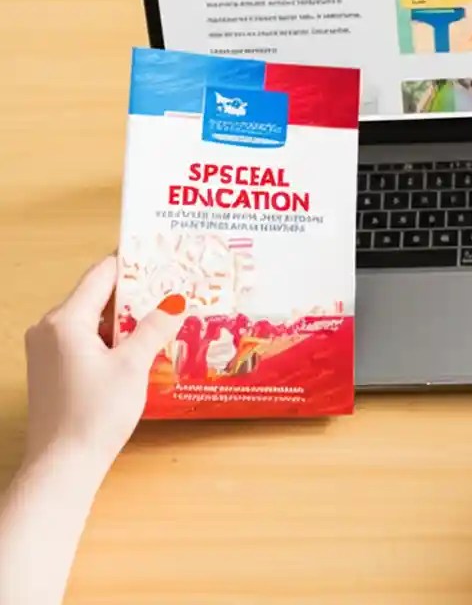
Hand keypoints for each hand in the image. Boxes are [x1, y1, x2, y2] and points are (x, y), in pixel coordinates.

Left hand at [23, 256, 185, 473]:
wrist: (63, 464)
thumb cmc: (95, 413)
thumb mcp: (133, 366)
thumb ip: (154, 329)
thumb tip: (175, 302)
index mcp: (65, 320)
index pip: (101, 275)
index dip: (132, 264)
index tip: (162, 258)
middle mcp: (49, 329)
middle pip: (96, 297)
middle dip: (134, 294)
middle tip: (171, 290)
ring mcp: (46, 350)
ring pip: (92, 321)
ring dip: (124, 321)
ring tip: (163, 320)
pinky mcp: (51, 370)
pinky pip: (84, 341)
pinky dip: (111, 340)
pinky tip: (139, 350)